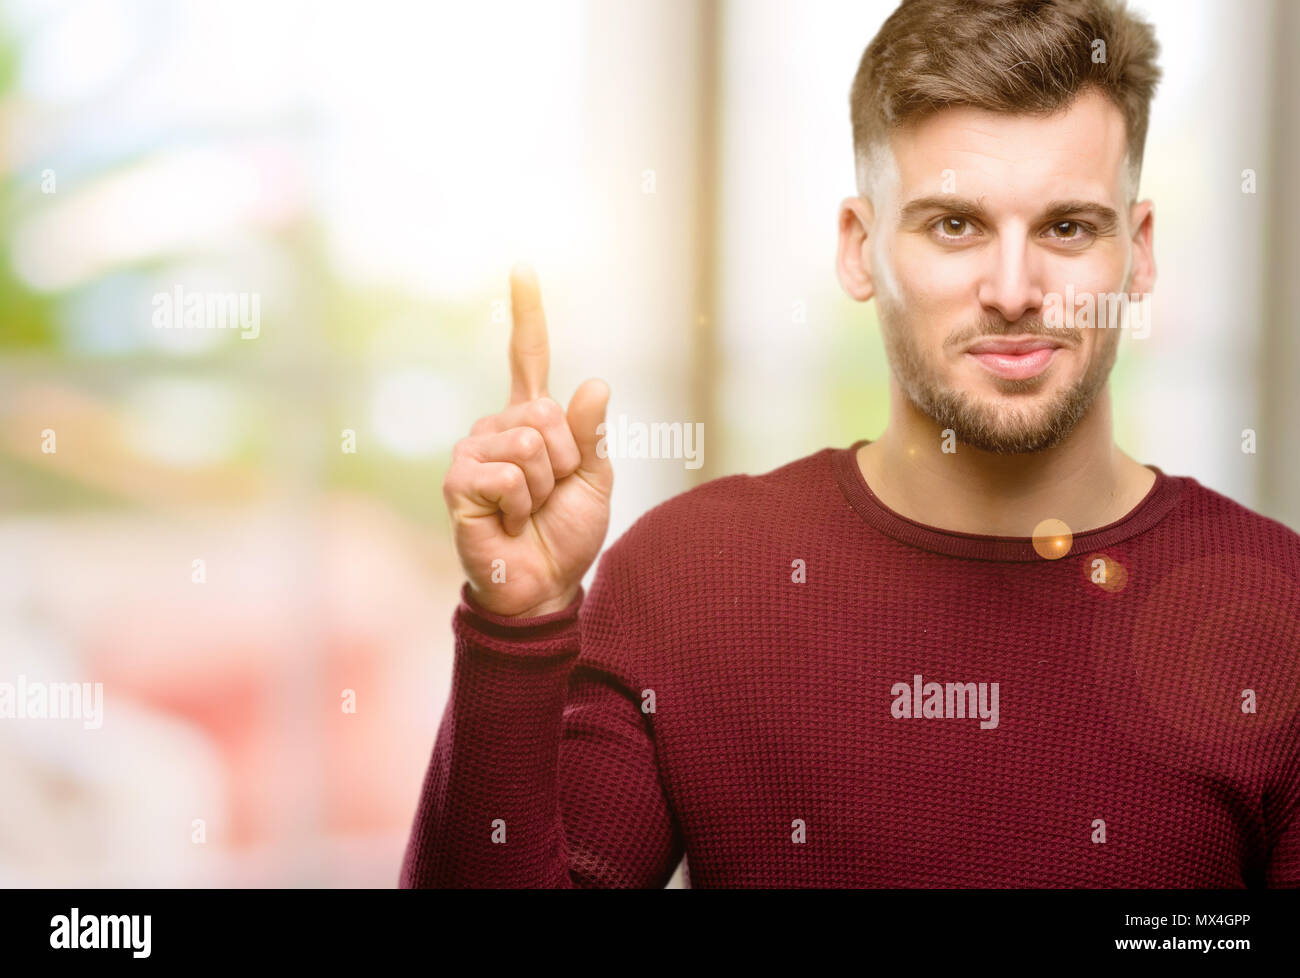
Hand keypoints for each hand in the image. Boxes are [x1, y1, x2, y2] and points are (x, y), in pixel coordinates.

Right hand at [442, 264, 612, 617]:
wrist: (544, 585)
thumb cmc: (567, 533)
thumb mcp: (594, 479)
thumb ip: (591, 435)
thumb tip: (596, 383)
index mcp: (531, 420)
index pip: (528, 358)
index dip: (528, 315)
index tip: (523, 268)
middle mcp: (496, 427)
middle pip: (547, 411)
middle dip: (567, 459)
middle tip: (550, 494)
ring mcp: (473, 451)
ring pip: (532, 441)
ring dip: (545, 484)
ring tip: (530, 509)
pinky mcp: (459, 480)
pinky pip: (511, 473)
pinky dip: (523, 503)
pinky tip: (509, 521)